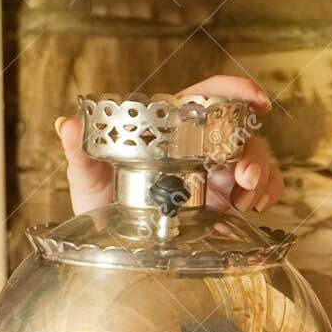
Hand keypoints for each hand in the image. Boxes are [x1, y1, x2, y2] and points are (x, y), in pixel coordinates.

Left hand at [54, 75, 283, 217]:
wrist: (108, 242)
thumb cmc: (99, 200)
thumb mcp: (87, 177)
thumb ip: (79, 152)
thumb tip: (65, 124)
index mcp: (171, 127)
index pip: (209, 96)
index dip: (236, 90)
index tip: (256, 99)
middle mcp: (198, 144)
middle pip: (240, 131)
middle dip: (252, 151)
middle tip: (243, 176)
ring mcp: (214, 171)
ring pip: (255, 159)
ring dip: (261, 176)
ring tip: (248, 201)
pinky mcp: (223, 198)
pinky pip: (259, 187)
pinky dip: (266, 193)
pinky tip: (256, 207)